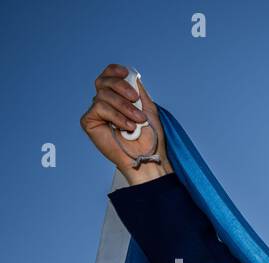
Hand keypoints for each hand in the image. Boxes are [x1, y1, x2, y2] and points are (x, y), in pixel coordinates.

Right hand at [81, 64, 171, 183]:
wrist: (148, 156)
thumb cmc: (150, 137)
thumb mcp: (148, 108)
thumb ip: (139, 91)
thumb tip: (131, 75)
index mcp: (117, 98)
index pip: (108, 77)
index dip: (114, 71)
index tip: (126, 72)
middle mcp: (105, 103)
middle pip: (104, 82)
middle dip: (121, 86)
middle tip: (135, 98)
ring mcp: (96, 112)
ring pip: (103, 95)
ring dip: (124, 107)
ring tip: (137, 121)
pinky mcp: (89, 122)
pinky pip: (99, 108)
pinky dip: (116, 116)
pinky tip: (127, 127)